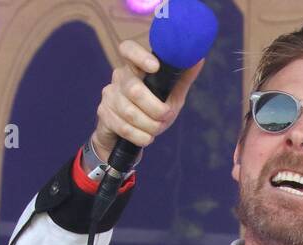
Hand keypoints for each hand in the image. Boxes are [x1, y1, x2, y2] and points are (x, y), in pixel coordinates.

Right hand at [93, 39, 205, 160]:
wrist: (127, 136)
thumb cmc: (152, 111)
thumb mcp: (171, 96)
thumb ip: (182, 79)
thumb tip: (199, 58)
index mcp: (135, 67)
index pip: (128, 49)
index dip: (140, 56)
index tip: (155, 67)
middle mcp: (119, 77)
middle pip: (134, 90)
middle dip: (156, 109)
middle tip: (165, 116)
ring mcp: (109, 95)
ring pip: (130, 112)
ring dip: (150, 126)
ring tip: (156, 128)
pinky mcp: (104, 113)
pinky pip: (125, 128)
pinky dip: (141, 137)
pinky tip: (146, 137)